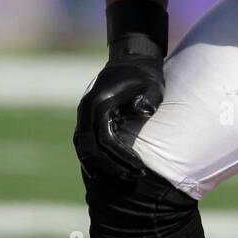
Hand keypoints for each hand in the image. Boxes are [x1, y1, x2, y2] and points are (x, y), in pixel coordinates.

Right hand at [74, 31, 165, 180]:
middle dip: (112, 167)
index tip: (141, 168)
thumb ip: (148, 97)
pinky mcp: (88, 120)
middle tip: (135, 176)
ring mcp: (84, 116)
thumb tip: (144, 111)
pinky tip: (105, 173)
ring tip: (126, 177)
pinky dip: (93, 160)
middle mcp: (86, 110)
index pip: (105, 139)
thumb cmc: (146, 75)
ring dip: (103, 166)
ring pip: (84, 150)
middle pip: (90, 149)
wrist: (133, 61)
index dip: (121, 156)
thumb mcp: (152, 84)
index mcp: (100, 102)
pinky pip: (85, 145)